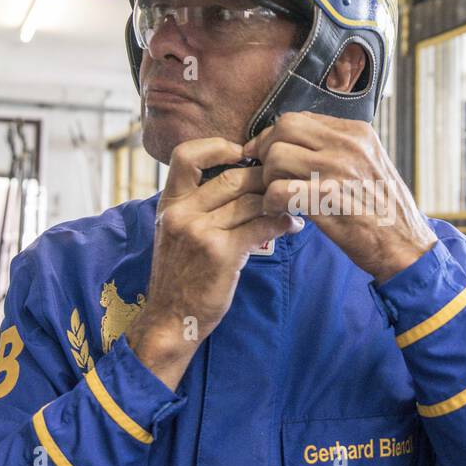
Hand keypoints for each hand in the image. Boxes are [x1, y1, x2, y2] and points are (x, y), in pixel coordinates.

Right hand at [124, 137, 302, 389]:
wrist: (171, 319)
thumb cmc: (180, 277)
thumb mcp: (175, 234)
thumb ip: (197, 206)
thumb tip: (238, 179)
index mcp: (169, 204)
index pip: (186, 155)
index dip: (217, 146)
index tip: (241, 153)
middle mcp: (181, 213)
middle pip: (232, 176)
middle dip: (265, 178)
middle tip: (286, 183)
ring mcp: (199, 232)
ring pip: (251, 200)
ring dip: (280, 201)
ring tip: (295, 207)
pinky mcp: (221, 252)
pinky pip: (261, 225)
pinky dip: (283, 222)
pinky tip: (292, 226)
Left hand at [245, 111, 436, 283]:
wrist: (405, 245)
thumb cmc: (384, 210)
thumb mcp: (369, 164)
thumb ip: (337, 148)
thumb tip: (297, 141)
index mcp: (356, 132)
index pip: (298, 118)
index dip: (273, 136)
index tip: (265, 154)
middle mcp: (347, 145)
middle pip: (283, 129)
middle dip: (266, 152)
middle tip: (268, 175)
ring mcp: (338, 170)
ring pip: (276, 157)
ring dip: (268, 180)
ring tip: (278, 198)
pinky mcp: (327, 199)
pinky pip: (278, 190)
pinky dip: (271, 204)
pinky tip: (280, 213)